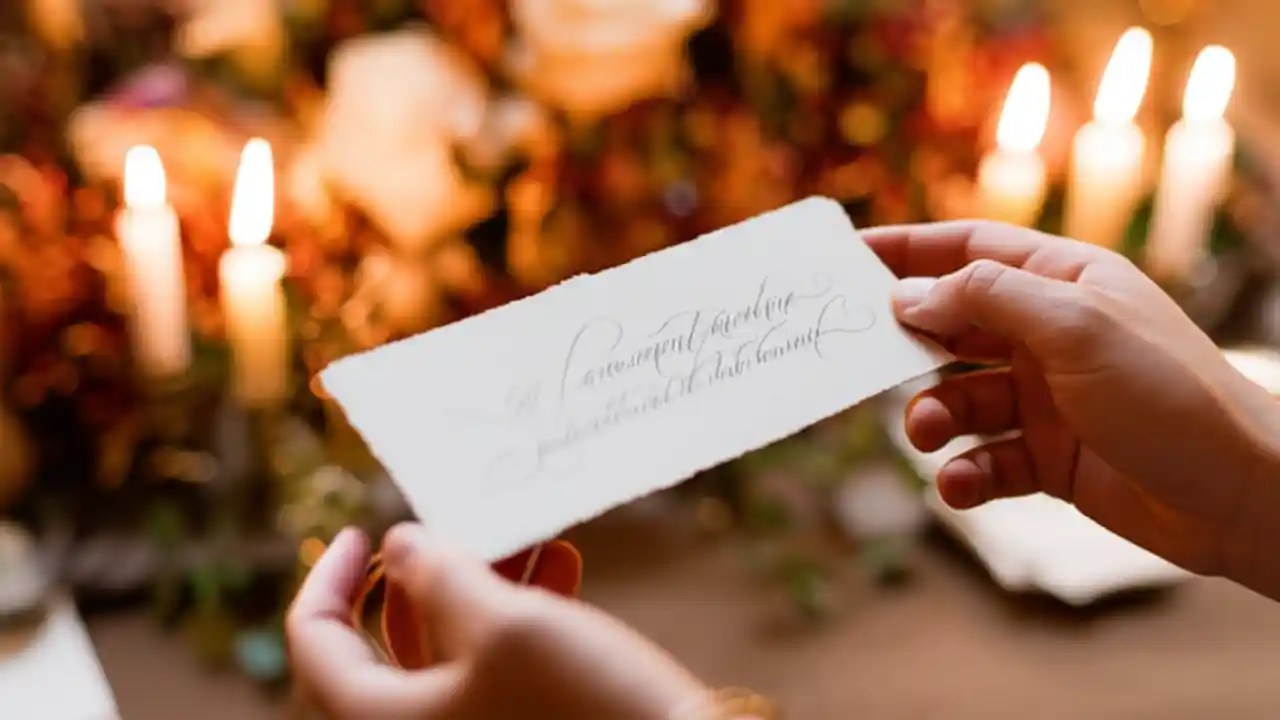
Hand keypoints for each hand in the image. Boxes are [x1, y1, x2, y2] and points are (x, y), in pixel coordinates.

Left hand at [287, 525, 708, 719]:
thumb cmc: (584, 705)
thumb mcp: (505, 623)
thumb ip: (439, 575)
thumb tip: (399, 544)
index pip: (314, 645)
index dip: (327, 577)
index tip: (359, 528)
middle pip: (385, 647)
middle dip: (425, 575)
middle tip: (458, 527)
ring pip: (450, 653)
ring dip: (481, 587)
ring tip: (524, 538)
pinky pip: (496, 672)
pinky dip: (519, 620)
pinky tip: (563, 570)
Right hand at [863, 221, 1279, 597]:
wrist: (1240, 494)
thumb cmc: (1169, 394)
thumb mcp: (1074, 328)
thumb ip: (986, 300)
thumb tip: (910, 294)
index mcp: (1064, 283)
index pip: (971, 250)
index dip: (908, 251)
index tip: (848, 258)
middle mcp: (1050, 335)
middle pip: (954, 325)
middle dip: (908, 345)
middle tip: (864, 360)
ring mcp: (1049, 398)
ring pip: (960, 398)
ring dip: (932, 416)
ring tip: (924, 433)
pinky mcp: (1050, 457)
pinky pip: (985, 459)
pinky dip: (964, 473)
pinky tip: (959, 485)